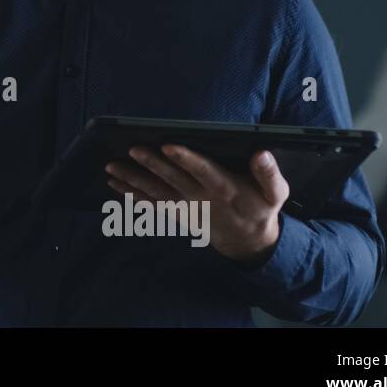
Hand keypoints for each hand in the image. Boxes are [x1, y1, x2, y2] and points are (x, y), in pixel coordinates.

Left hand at [105, 144, 286, 263]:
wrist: (248, 242)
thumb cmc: (261, 208)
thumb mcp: (275, 193)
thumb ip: (269, 174)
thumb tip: (262, 154)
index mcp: (225, 188)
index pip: (203, 170)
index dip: (186, 159)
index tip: (168, 145)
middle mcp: (201, 197)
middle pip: (173, 179)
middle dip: (152, 164)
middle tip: (131, 150)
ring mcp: (186, 207)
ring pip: (157, 192)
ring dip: (133, 180)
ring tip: (112, 168)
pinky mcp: (177, 213)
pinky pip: (152, 204)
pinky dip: (132, 195)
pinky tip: (115, 185)